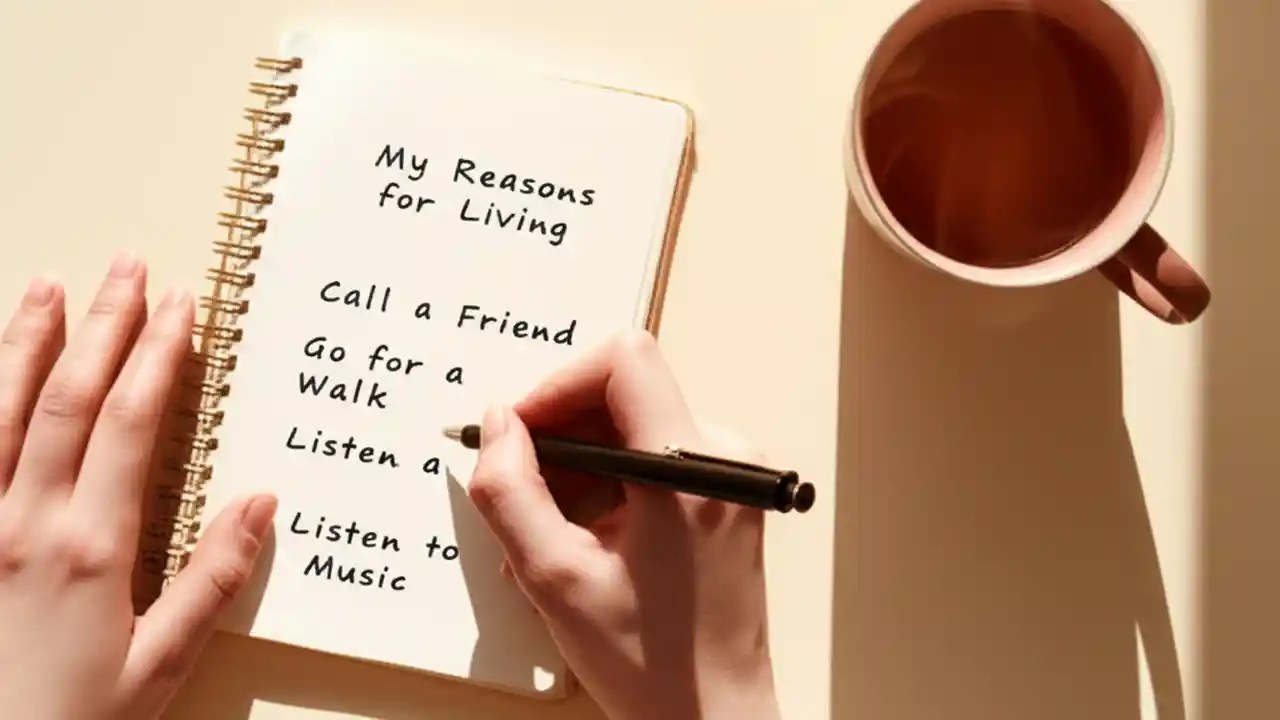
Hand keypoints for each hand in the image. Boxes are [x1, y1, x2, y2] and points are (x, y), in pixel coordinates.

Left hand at [0, 253, 275, 719]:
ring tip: (51, 286)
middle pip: (69, 397)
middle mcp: (26, 522)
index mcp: (91, 546)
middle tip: (128, 267)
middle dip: (103, 324)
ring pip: (1, 410)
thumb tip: (262, 506)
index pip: (132, 422)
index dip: (158, 354)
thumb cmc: (71, 719)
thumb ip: (212, 581)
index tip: (180, 304)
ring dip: (28, 341)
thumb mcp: (161, 664)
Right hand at [468, 331, 780, 719]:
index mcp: (690, 469)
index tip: (519, 433)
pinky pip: (650, 458)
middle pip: (623, 393)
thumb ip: (512, 492)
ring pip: (630, 427)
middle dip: (558, 435)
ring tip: (543, 537)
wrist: (715, 718)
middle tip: (517, 495)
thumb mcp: (555, 579)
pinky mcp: (723, 494)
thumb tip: (497, 425)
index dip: (558, 383)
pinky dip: (604, 486)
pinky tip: (578, 541)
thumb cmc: (650, 663)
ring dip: (574, 470)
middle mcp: (722, 456)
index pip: (625, 360)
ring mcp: (728, 474)